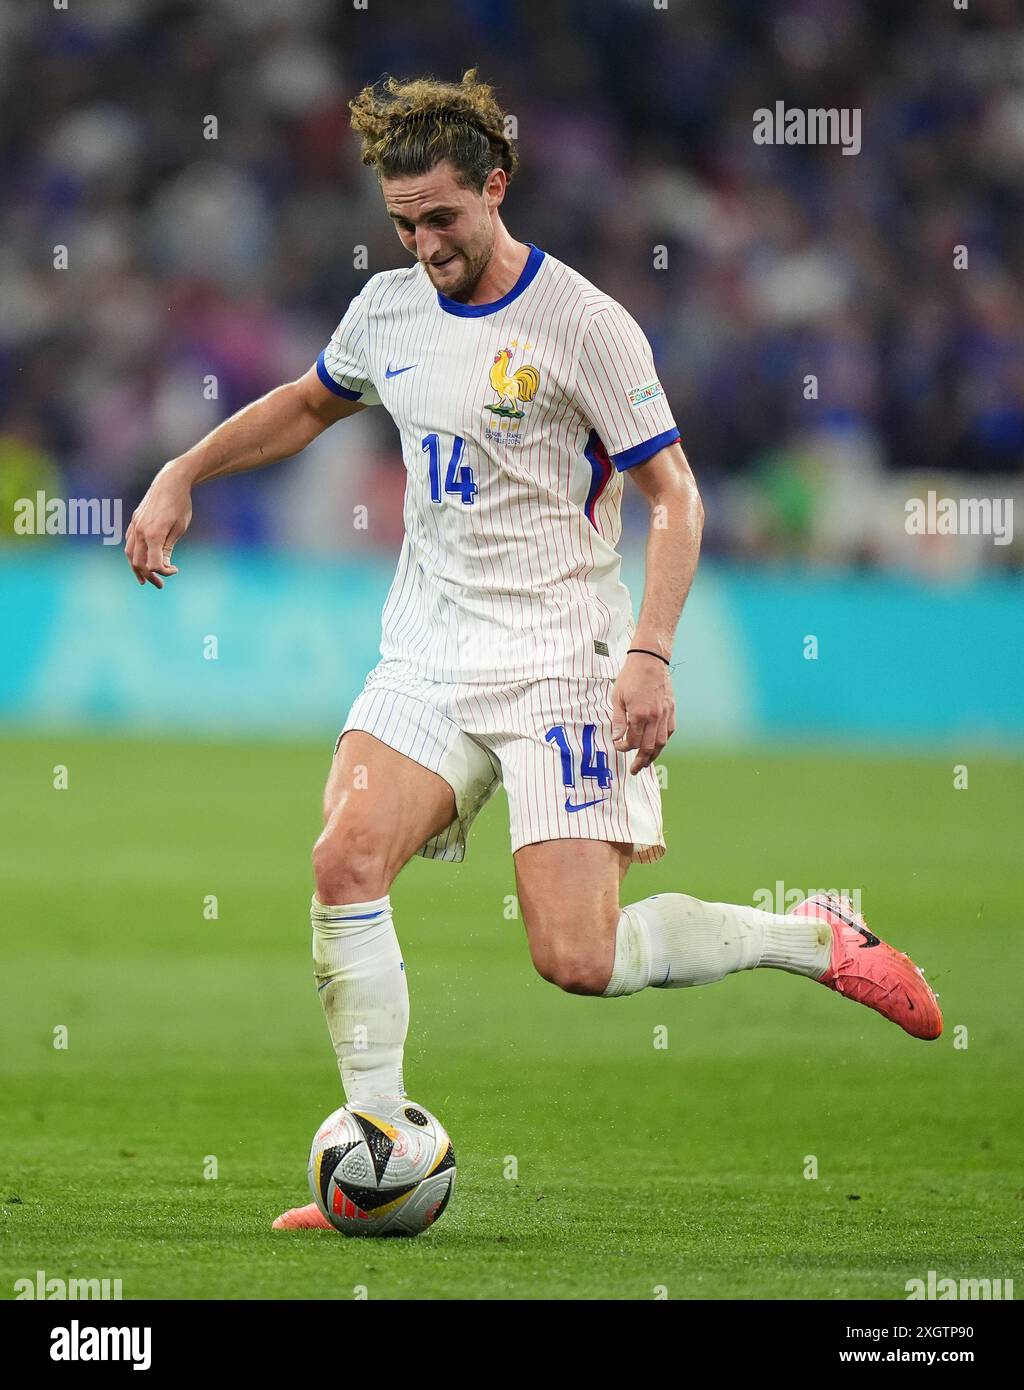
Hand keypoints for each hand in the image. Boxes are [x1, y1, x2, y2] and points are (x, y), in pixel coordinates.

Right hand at [123, 467, 192, 587]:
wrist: (170, 482)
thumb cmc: (179, 505)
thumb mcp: (179, 528)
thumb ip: (169, 548)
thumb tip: (163, 566)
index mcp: (153, 534)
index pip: (153, 564)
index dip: (164, 572)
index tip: (175, 570)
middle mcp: (140, 531)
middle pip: (138, 562)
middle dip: (149, 576)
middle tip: (160, 585)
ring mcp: (134, 526)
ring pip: (130, 554)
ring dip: (137, 569)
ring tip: (144, 580)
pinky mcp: (134, 521)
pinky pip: (129, 543)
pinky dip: (133, 556)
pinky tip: (139, 561)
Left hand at [611, 651, 675, 773]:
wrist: (650, 660)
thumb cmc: (630, 677)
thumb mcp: (617, 698)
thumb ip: (618, 720)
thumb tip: (616, 738)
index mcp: (639, 714)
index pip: (633, 741)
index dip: (624, 747)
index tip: (618, 746)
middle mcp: (654, 717)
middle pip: (649, 747)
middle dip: (641, 761)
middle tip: (634, 770)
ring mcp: (665, 714)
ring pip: (662, 742)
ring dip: (654, 755)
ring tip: (646, 762)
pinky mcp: (671, 709)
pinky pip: (669, 731)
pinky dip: (663, 741)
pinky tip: (657, 745)